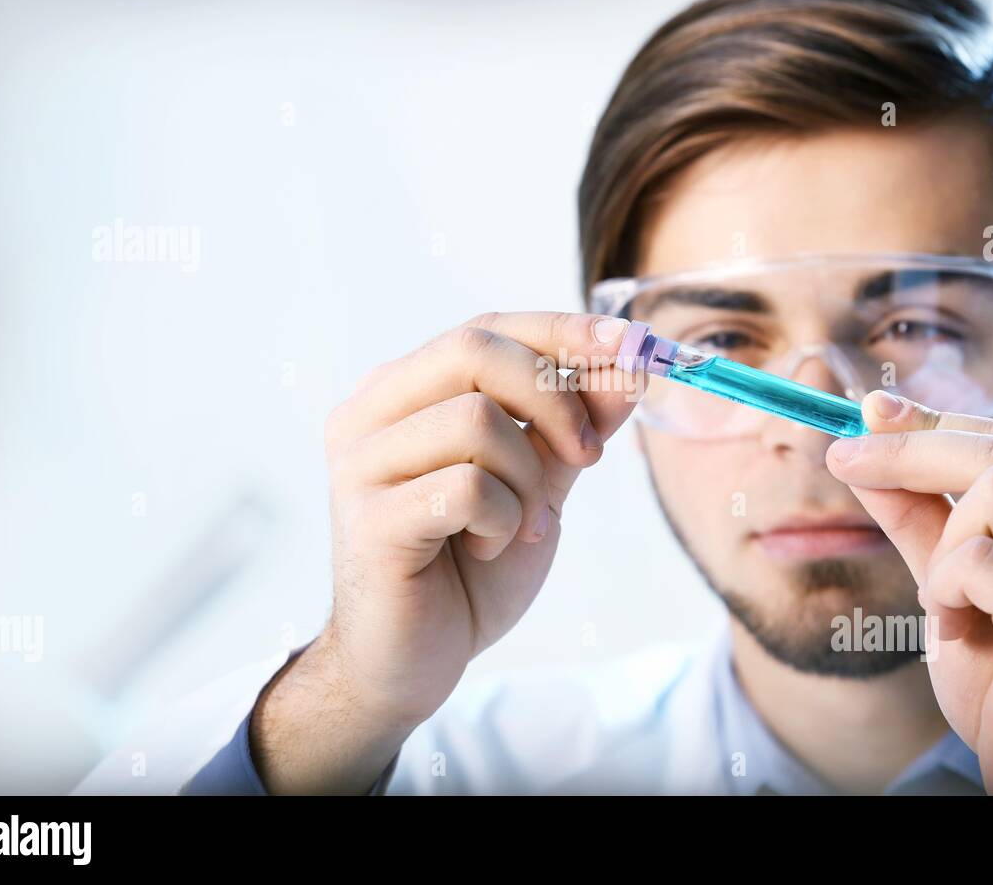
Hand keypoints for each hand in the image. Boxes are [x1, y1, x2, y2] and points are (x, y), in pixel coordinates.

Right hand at [254, 311, 643, 792]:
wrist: (411, 663)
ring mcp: (361, 465)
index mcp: (403, 393)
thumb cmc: (467, 570)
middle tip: (591, 454)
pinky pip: (467, 487)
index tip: (631, 346)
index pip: (485, 330)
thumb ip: (570, 428)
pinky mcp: (370, 519)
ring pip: (475, 420)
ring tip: (526, 525)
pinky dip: (504, 519)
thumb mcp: (536, 487)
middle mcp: (370, 415)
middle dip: (554, 397)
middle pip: (473, 351)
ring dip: (529, 478)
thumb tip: (626, 368)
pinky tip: (489, 549)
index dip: (562, 331)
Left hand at [825, 391, 992, 793]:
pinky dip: (947, 590)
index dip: (931, 425)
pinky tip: (964, 632)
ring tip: (950, 604)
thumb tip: (868, 428)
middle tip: (844, 460)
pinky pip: (979, 561)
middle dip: (909, 452)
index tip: (864, 418)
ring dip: (944, 549)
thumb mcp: (954, 575)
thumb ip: (918, 509)